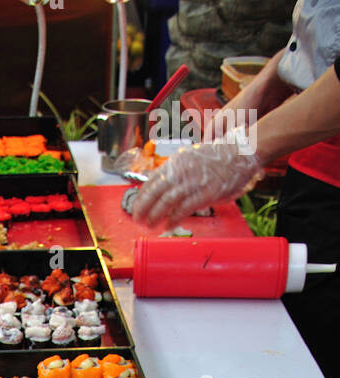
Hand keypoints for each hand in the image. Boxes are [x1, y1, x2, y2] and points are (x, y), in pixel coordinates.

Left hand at [130, 138, 262, 228]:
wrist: (242, 150)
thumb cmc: (219, 157)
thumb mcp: (193, 159)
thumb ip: (179, 172)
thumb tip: (165, 188)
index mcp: (177, 162)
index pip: (152, 180)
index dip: (142, 196)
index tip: (136, 207)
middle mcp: (183, 170)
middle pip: (156, 191)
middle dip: (144, 208)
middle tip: (138, 220)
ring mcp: (194, 181)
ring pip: (167, 201)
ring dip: (156, 215)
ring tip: (150, 225)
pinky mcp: (206, 192)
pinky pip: (185, 208)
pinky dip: (174, 218)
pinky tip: (168, 226)